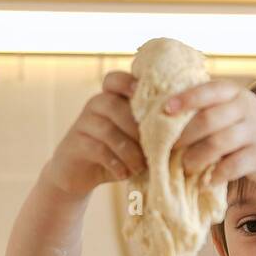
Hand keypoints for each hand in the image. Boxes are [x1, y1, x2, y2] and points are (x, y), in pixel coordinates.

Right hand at [46, 71, 146, 196]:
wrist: (78, 175)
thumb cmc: (115, 155)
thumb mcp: (133, 141)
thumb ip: (149, 131)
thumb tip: (181, 135)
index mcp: (110, 99)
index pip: (115, 80)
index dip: (128, 83)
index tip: (147, 98)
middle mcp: (94, 105)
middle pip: (114, 105)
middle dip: (136, 128)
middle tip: (153, 149)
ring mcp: (82, 124)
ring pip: (107, 129)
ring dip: (128, 150)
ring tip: (140, 166)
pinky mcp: (74, 144)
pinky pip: (97, 149)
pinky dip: (115, 163)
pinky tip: (124, 174)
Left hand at [168, 80, 255, 184]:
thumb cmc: (244, 126)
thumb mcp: (230, 109)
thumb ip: (206, 110)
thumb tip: (162, 121)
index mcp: (232, 92)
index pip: (207, 91)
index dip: (185, 100)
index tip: (165, 111)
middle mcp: (245, 108)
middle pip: (208, 120)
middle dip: (185, 137)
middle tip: (170, 149)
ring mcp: (254, 131)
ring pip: (218, 144)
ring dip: (197, 158)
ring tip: (186, 167)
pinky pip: (232, 166)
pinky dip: (215, 176)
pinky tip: (205, 182)